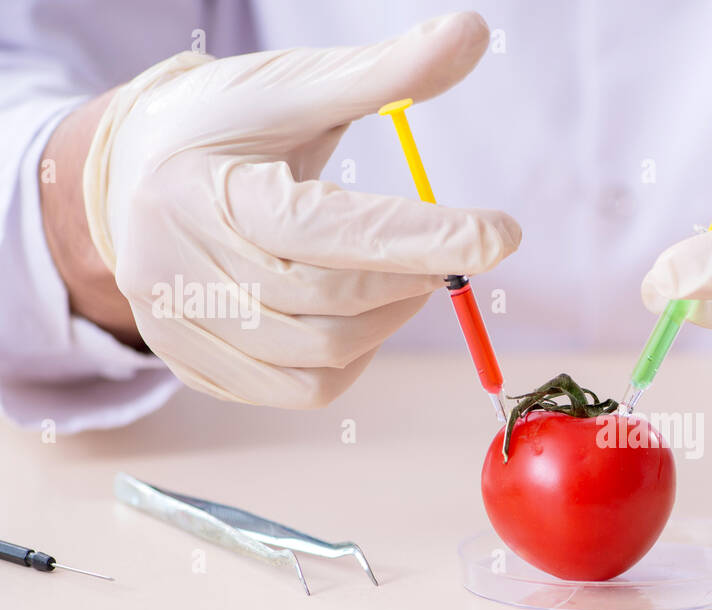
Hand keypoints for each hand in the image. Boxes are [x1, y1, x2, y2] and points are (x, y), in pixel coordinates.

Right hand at [79, 13, 518, 406]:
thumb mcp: (295, 89)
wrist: (126, 175)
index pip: (328, 228)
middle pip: (328, 301)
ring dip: (388, 322)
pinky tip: (362, 318)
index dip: (423, 237)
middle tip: (454, 253)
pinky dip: (352, 360)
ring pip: (321, 356)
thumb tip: (473, 34)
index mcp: (205, 190)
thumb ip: (386, 73)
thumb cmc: (223, 126)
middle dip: (412, 278)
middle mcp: (181, 266)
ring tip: (407, 279)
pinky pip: (300, 389)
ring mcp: (182, 324)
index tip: (503, 235)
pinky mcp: (197, 363)